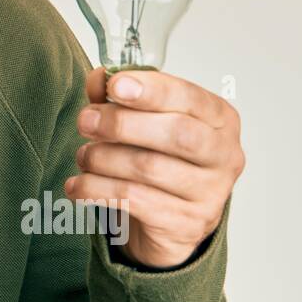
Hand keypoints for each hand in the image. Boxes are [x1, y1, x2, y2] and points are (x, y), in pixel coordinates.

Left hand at [66, 68, 244, 269]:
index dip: (152, 90)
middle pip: (177, 133)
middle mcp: (224, 155)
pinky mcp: (186, 224)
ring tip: (83, 156)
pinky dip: (96, 190)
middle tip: (85, 121)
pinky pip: (134, 201)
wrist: (165, 223)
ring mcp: (210, 194)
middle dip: (122, 123)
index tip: (116, 84)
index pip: (190, 97)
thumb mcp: (141, 122)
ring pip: (150, 168)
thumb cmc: (157, 160)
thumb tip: (98, 77)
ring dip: (103, 158)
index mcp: (219, 119)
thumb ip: (119, 96)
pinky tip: (77, 186)